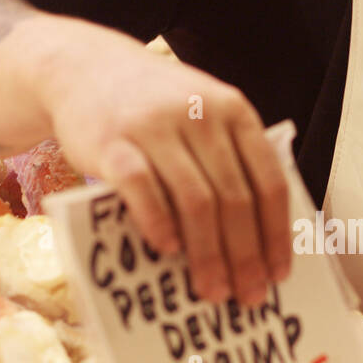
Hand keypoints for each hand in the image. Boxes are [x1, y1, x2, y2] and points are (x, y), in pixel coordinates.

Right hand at [36, 20, 290, 305]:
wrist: (82, 67)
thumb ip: (230, 159)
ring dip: (207, 254)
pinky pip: (143, 189)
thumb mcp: (202, 114)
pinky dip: (159, 224)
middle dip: (245, 256)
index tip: (279, 274)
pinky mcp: (113, 141)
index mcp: (233, 111)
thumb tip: (258, 236)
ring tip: (212, 290)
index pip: (269, 180)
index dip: (276, 233)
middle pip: (234, 198)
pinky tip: (169, 251)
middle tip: (249, 295)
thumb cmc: (151, 107)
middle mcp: (200, 115)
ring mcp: (156, 127)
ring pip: (196, 201)